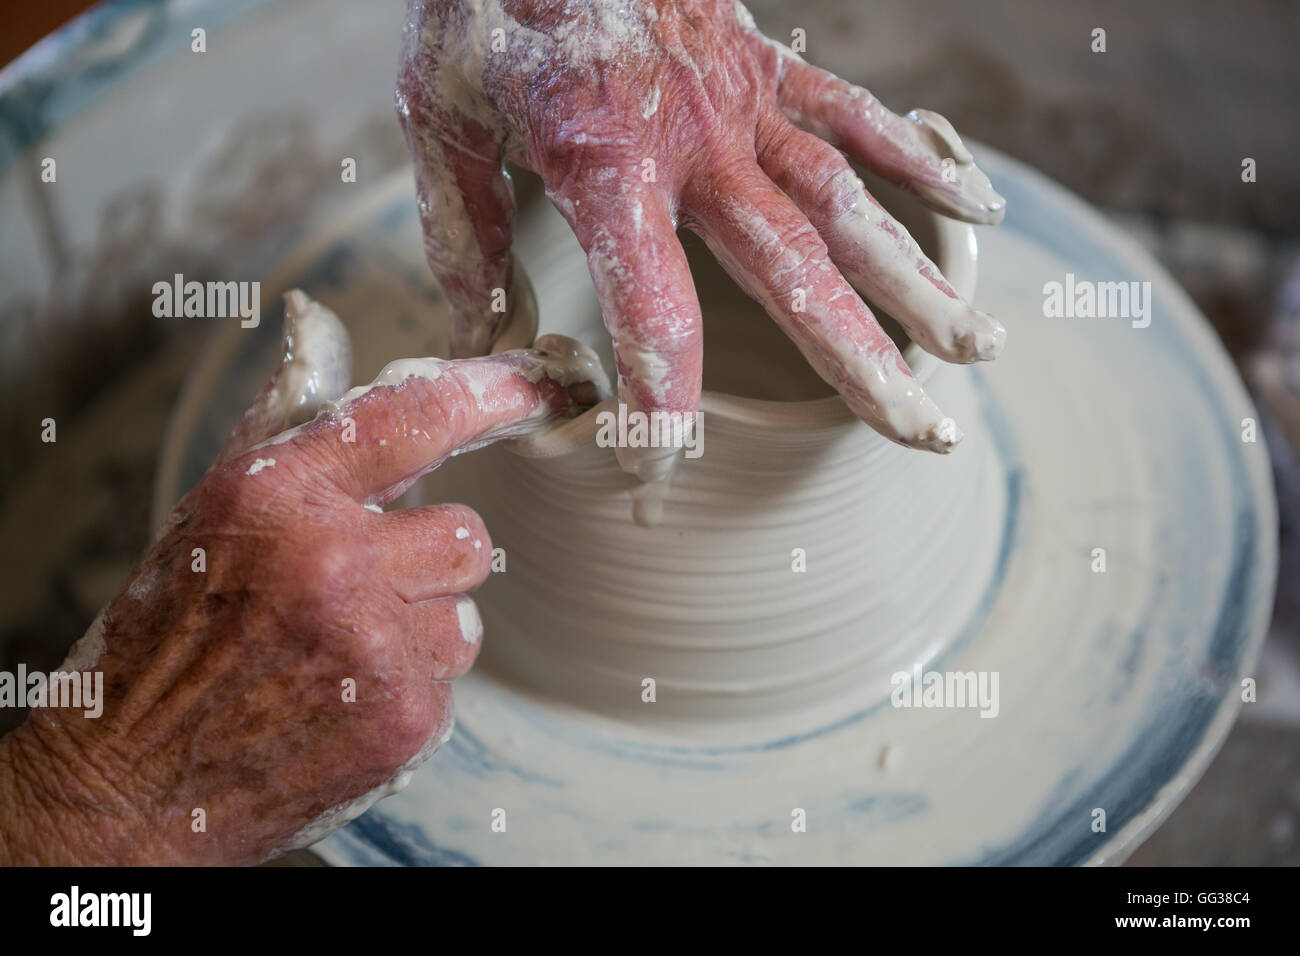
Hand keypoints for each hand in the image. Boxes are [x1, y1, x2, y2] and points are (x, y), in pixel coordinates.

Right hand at [0, 295, 606, 864]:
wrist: (135, 780)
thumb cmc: (173, 634)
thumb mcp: (216, 510)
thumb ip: (285, 416)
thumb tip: (318, 322)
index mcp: (279, 492)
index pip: (415, 416)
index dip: (495, 393)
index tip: (546, 385)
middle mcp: (331, 560)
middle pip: (464, 533)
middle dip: (428, 560)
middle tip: (364, 588)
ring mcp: (372, 643)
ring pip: (465, 610)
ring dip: (419, 627)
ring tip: (341, 650)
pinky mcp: (404, 717)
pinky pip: (450, 676)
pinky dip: (408, 687)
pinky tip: (342, 698)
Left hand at [397, 0, 1005, 478]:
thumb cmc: (482, 2)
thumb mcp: (439, 110)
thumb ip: (461, 226)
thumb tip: (479, 329)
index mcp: (607, 164)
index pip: (655, 313)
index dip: (660, 410)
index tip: (661, 479)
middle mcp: (697, 143)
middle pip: (796, 275)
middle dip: (865, 363)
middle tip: (929, 432)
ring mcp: (743, 100)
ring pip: (848, 205)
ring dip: (916, 280)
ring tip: (976, 349)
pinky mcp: (765, 62)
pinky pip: (857, 115)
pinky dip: (919, 161)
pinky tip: (978, 209)